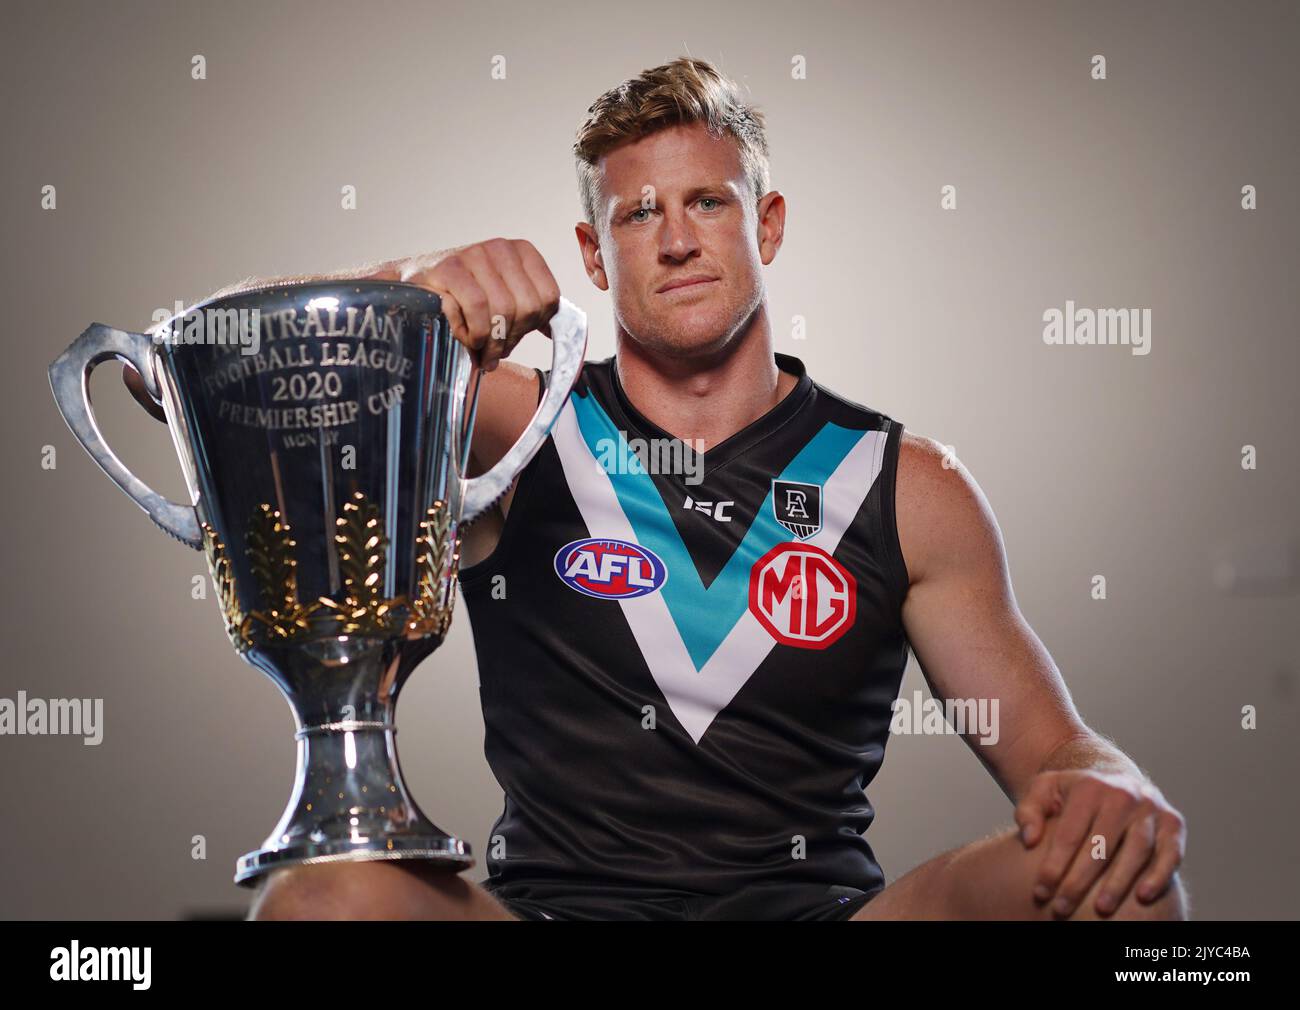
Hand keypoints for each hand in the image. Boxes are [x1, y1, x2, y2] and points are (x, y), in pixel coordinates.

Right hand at [387, 238, 561, 371]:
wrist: (420, 291)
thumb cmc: (465, 300)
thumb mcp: (504, 300)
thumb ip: (531, 311)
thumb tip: (555, 331)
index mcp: (522, 253)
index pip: (548, 299)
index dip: (533, 326)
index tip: (515, 335)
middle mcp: (501, 248)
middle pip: (528, 307)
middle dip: (511, 338)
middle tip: (494, 350)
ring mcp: (474, 254)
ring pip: (503, 310)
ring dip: (491, 341)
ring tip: (480, 348)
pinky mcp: (449, 268)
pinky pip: (477, 308)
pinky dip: (474, 332)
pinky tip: (466, 336)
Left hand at [1015, 769, 1185, 916]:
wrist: (1115, 780)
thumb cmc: (1072, 795)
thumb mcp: (1044, 791)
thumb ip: (1029, 811)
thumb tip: (1029, 839)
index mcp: (1089, 787)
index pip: (1069, 834)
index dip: (1053, 866)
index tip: (1040, 892)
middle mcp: (1123, 795)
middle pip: (1101, 845)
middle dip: (1079, 881)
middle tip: (1062, 909)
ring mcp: (1151, 808)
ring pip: (1137, 849)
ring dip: (1119, 882)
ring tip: (1101, 909)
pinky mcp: (1174, 823)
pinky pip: (1171, 852)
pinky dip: (1159, 875)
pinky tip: (1143, 897)